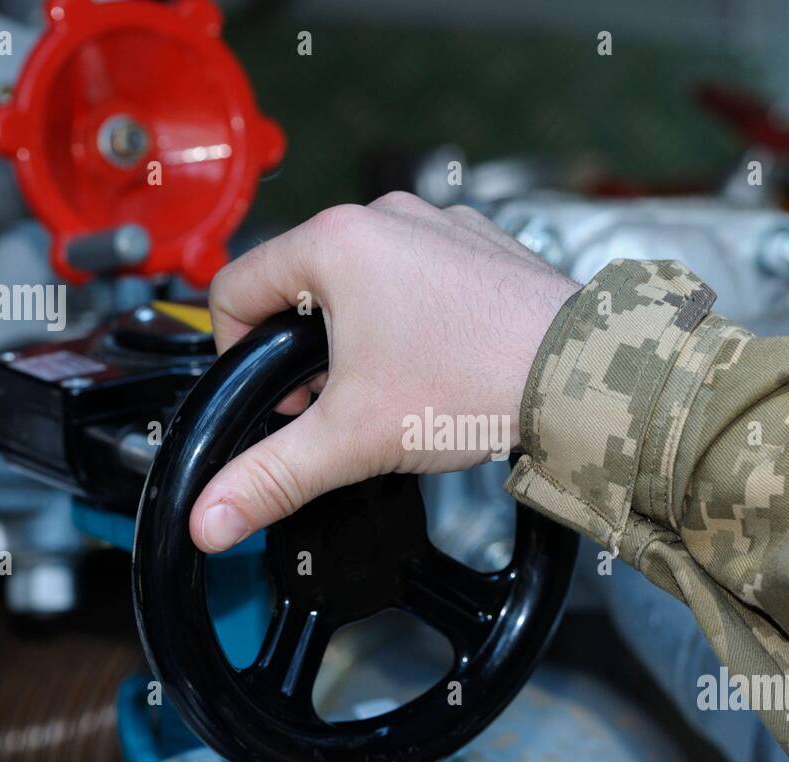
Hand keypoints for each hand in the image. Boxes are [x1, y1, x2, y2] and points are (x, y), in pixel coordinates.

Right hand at [189, 192, 578, 553]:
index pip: (235, 290)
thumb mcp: (352, 438)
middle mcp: (385, 217)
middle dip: (305, 351)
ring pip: (361, 278)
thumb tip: (208, 517)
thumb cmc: (474, 387)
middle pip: (299, 285)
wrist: (579, 377)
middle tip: (338, 404)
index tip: (280, 400)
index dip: (238, 356)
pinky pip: (418, 273)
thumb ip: (271, 477)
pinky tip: (440, 360)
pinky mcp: (480, 244)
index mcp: (335, 242)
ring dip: (358, 332)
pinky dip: (413, 313)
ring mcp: (438, 224)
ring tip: (394, 386)